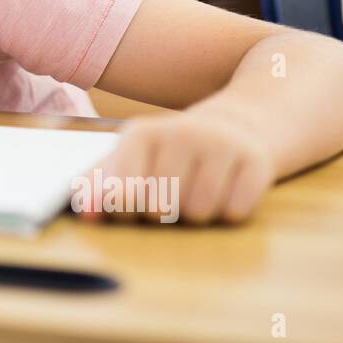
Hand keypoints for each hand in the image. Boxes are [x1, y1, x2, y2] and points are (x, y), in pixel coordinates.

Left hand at [87, 110, 276, 224]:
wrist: (234, 127)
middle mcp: (180, 132)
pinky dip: (230, 212)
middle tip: (174, 191)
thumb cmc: (169, 155)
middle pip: (160, 210)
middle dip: (164, 214)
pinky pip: (234, 213)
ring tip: (200, 188)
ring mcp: (221, 143)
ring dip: (198, 214)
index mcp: (140, 133)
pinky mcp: (256, 161)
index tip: (133, 201)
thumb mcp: (130, 160)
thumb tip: (86, 215)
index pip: (121, 197)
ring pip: (198, 214)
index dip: (126, 211)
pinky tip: (228, 188)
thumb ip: (99, 187)